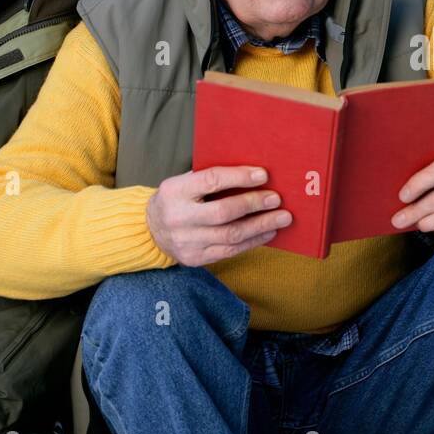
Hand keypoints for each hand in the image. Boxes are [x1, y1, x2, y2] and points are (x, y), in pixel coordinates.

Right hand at [147, 165, 292, 266]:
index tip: (263, 174)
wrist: (151, 229)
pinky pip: (230, 251)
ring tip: (282, 218)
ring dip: (261, 225)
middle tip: (276, 198)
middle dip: (254, 204)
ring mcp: (186, 241)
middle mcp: (178, 217)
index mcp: (175, 191)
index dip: (239, 177)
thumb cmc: (178, 199)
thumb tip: (255, 175)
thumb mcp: (184, 182)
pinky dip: (253, 241)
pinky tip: (268, 232)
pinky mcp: (195, 258)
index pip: (211, 180)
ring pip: (231, 235)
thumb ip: (211, 177)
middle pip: (224, 211)